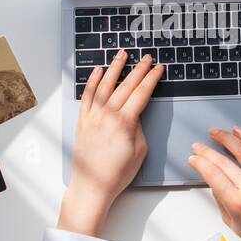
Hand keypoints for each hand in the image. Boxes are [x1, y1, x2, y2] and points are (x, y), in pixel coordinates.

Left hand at [59, 50, 164, 236]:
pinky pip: (87, 95)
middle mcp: (107, 116)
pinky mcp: (82, 120)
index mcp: (124, 123)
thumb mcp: (139, 151)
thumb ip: (138, 127)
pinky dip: (92, 81)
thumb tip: (134, 112)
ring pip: (104, 85)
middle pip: (126, 86)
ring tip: (122, 54)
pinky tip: (98, 71)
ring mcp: (93, 116)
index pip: (141, 94)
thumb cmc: (117, 173)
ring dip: (115, 68)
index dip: (152, 79)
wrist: (93, 185)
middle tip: (147, 58)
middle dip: (138, 70)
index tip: (159, 69)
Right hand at [187, 126, 240, 240]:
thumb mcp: (233, 223)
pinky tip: (239, 132)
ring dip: (226, 138)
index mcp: (237, 203)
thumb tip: (213, 182)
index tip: (194, 159)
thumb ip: (221, 200)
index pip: (212, 175)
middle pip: (223, 162)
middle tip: (198, 147)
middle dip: (206, 152)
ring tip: (216, 132)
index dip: (200, 164)